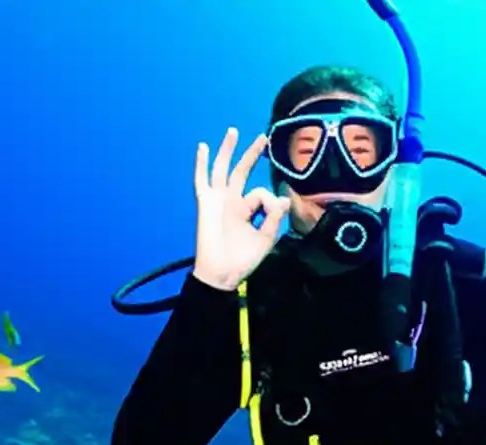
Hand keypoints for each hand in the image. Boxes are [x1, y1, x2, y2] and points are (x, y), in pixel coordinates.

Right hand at [192, 128, 291, 290]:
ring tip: (233, 131)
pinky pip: (202, 180)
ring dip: (228, 150)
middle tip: (263, 137)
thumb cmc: (243, 259)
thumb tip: (283, 198)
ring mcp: (219, 200)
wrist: (222, 272)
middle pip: (243, 171)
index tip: (271, 213)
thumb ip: (274, 218)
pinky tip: (204, 147)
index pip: (262, 193)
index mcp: (248, 209)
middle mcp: (233, 201)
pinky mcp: (206, 203)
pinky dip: (202, 164)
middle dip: (252, 154)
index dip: (269, 202)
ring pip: (224, 169)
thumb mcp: (266, 238)